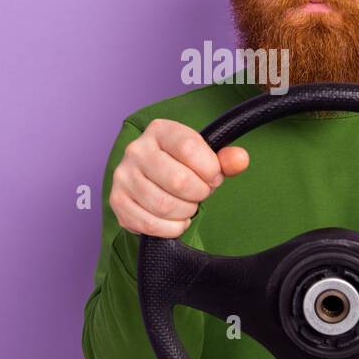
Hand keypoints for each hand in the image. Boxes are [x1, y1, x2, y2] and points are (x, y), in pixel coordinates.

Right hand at [109, 118, 248, 237]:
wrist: (153, 180)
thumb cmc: (183, 166)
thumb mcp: (205, 157)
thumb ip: (225, 159)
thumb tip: (240, 160)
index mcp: (160, 130)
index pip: (189, 148)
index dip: (210, 169)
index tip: (213, 177)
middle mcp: (136, 150)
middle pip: (178, 181)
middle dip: (199, 194)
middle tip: (200, 193)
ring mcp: (123, 176)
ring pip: (164, 206)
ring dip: (186, 212)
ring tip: (188, 206)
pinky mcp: (118, 202)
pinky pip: (150, 224)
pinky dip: (171, 228)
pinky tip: (176, 220)